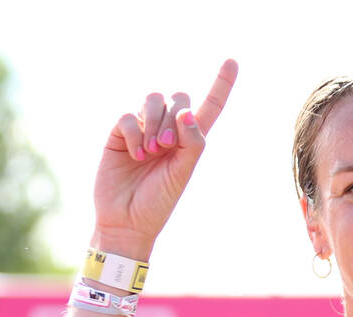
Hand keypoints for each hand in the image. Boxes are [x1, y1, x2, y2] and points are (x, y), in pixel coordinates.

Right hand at [92, 59, 238, 258]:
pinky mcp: (120, 133)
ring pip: (154, 100)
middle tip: (165, 147)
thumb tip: (185, 111)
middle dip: (175, 118)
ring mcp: (144, 129)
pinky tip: (135, 153)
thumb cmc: (159, 201)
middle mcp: (168, 130)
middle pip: (179, 98)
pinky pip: (129, 115)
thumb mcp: (183, 173)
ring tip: (150, 152)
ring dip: (155, 122)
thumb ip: (191, 142)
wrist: (127, 220)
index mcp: (190, 141)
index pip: (209, 107)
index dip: (221, 85)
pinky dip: (135, 131)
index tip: (232, 61)